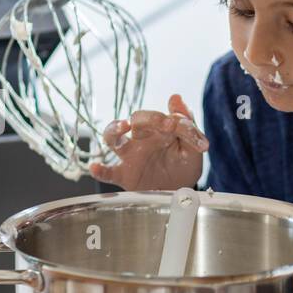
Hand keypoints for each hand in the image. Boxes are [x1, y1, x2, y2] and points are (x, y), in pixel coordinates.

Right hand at [90, 94, 207, 190]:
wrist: (179, 195)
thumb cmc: (183, 168)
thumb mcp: (192, 150)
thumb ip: (188, 126)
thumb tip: (176, 97)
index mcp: (159, 130)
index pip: (165, 117)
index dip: (178, 121)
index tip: (197, 139)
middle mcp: (141, 139)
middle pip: (137, 119)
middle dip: (151, 118)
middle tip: (166, 125)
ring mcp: (130, 157)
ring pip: (113, 138)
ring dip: (113, 130)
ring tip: (122, 127)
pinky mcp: (124, 175)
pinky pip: (108, 172)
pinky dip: (99, 170)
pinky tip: (95, 167)